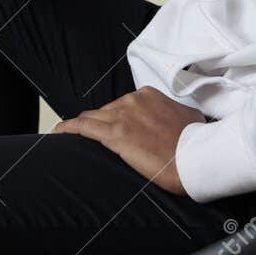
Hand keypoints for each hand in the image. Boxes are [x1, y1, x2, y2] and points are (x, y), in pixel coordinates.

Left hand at [52, 87, 204, 195]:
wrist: (197, 158)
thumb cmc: (197, 143)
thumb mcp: (189, 118)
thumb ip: (173, 114)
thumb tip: (173, 120)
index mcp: (148, 96)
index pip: (121, 105)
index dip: (115, 118)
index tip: (113, 127)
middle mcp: (133, 101)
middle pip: (105, 112)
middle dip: (100, 125)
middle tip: (96, 139)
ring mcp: (122, 116)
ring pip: (92, 119)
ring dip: (81, 127)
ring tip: (68, 135)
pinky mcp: (114, 134)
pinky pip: (83, 127)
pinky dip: (68, 129)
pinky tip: (59, 133)